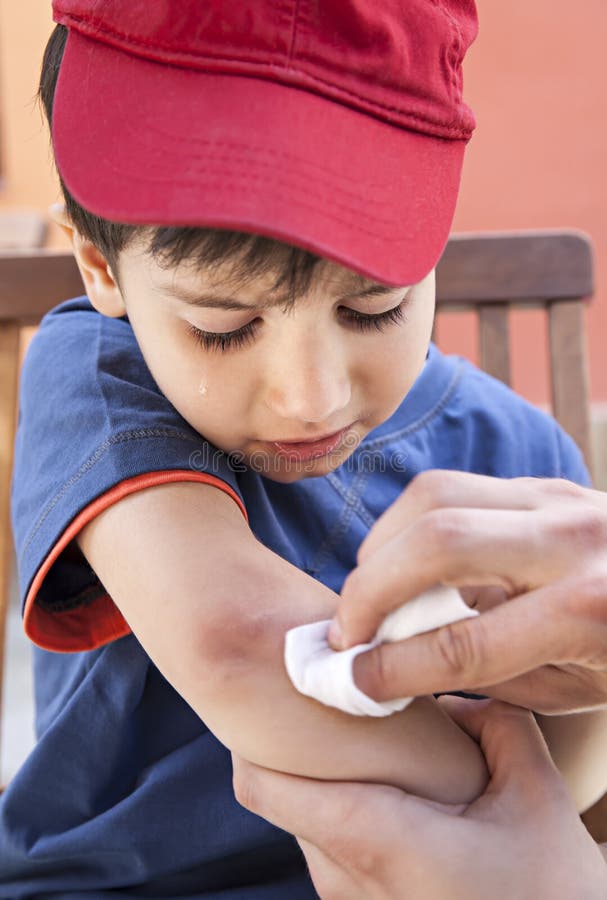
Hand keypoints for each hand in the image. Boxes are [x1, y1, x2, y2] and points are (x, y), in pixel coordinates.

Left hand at [233, 699, 606, 899]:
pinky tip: (393, 790)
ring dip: (326, 779)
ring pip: (308, 819)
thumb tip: (450, 696)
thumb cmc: (545, 891)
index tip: (272, 689)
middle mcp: (344, 876)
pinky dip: (345, 808)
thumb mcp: (534, 795)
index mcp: (373, 840)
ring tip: (367, 744)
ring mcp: (350, 899)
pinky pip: (330, 845)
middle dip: (298, 745)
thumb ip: (493, 723)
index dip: (254, 734)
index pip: (264, 786)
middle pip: (285, 793)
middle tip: (330, 699)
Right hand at [329, 471, 606, 712]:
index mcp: (590, 614)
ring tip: (369, 590)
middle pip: (439, 541)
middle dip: (371, 588)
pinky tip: (404, 560)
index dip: (396, 667)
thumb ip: (487, 669)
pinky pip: (453, 487)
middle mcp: (572, 543)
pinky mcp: (542, 483)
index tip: (357, 679)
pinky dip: (410, 524)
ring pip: (435, 496)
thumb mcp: (574, 687)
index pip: (467, 642)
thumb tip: (398, 656)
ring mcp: (557, 499)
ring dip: (383, 544)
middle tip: (346, 630)